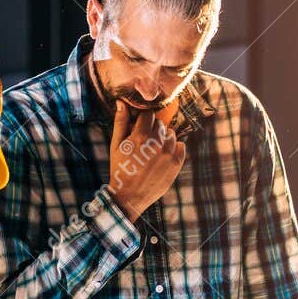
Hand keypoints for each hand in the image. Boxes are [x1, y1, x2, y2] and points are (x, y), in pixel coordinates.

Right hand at [107, 101, 185, 220]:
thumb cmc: (120, 169)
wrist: (130, 196)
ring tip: (154, 150)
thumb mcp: (116, 145)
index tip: (140, 127)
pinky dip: (174, 148)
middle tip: (145, 141)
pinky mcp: (176, 164)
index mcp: (140, 136)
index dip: (144, 119)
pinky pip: (181, 146)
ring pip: (171, 134)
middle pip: (161, 124)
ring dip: (164, 138)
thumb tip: (121, 102)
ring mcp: (168, 154)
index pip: (149, 114)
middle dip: (153, 129)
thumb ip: (120, 122)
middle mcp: (156, 143)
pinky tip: (163, 156)